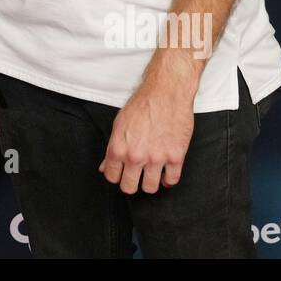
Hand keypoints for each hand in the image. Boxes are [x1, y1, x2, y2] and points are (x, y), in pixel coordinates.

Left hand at [99, 79, 195, 194]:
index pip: (111, 177)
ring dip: (150, 183)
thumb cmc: (142, 104)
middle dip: (131, 183)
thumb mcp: (119, 124)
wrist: (166, 92)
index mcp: (119, 148)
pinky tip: (166, 173)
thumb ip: (112, 148)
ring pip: (150, 188)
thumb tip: (105, 167)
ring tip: (151, 174)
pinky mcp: (176, 157)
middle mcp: (136, 156)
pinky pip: (172, 180)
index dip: (116, 176)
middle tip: (135, 176)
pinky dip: (168, 180)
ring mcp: (157, 158)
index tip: (121, 173)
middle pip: (129, 187)